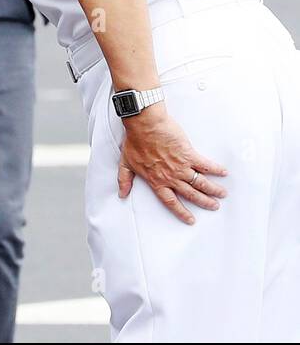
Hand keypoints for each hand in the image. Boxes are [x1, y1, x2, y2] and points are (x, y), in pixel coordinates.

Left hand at [117, 105, 227, 223]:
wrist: (144, 124)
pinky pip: (206, 165)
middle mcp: (170, 177)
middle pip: (191, 194)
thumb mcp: (125, 163)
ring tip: (222, 194)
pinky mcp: (189, 154)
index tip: (190, 219)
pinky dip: (216, 169)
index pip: (170, 201)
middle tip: (214, 206)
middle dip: (204, 202)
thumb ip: (124, 179)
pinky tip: (223, 172)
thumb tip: (122, 193)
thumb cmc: (135, 140)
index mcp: (156, 180)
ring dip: (213, 189)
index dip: (181, 212)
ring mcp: (181, 166)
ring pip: (201, 183)